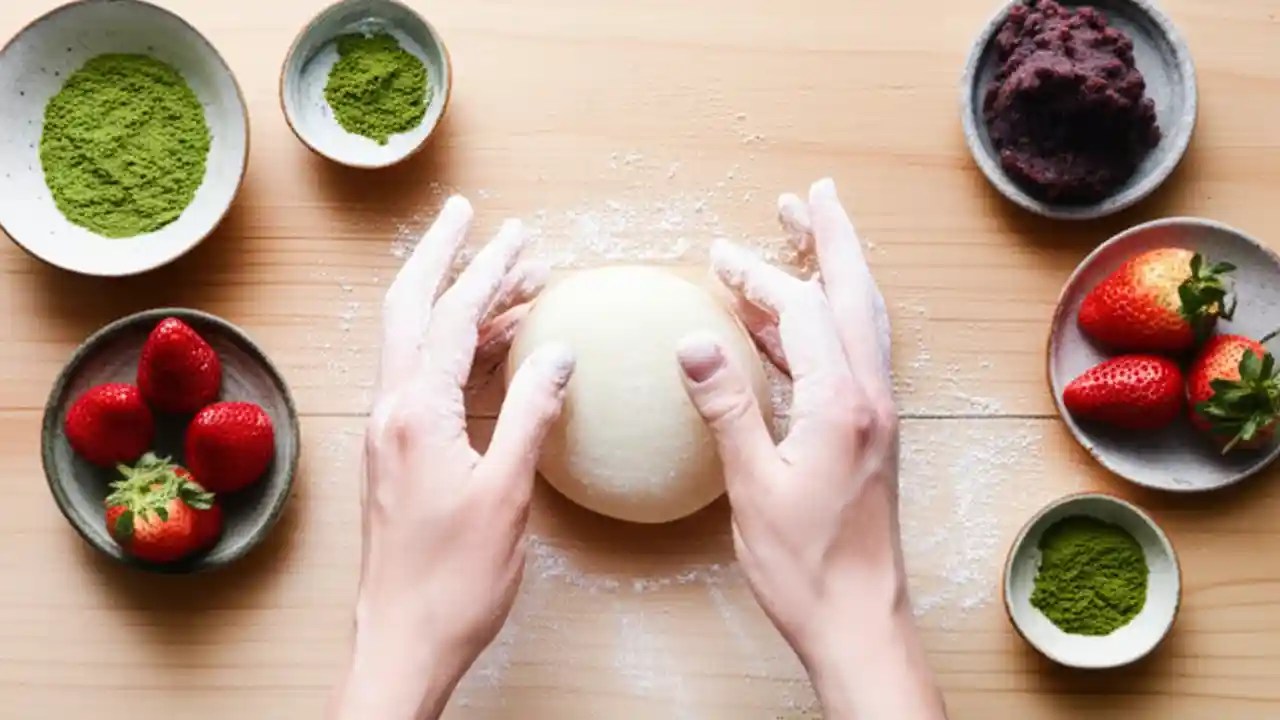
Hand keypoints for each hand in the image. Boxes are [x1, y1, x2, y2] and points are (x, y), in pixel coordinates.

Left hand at [328, 197, 574, 719]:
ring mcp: (391, 432)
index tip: (520, 235)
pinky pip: (426, 378)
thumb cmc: (453, 580)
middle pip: (410, 308)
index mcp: (416, 414)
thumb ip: (531, 413)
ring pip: (418, 342)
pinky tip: (496, 347)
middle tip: (470, 215)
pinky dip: (459, 349)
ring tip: (510, 279)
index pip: (453, 318)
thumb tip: (557, 352)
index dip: (489, 271)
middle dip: (442, 256)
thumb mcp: (507, 493)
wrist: (402, 640)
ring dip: (459, 303)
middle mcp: (392, 411)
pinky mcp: (399, 453)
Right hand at [677, 179, 945, 718]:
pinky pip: (854, 355)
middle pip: (854, 295)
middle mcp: (871, 398)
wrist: (860, 620)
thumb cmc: (807, 566)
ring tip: (805, 240)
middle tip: (808, 198)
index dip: (758, 277)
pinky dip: (827, 322)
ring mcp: (878, 415)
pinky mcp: (872, 434)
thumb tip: (694, 341)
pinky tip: (793, 326)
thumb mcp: (753, 486)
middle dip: (831, 240)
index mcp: (843, 403)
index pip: (801, 310)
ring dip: (836, 273)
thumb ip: (726, 407)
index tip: (718, 258)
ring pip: (861, 321)